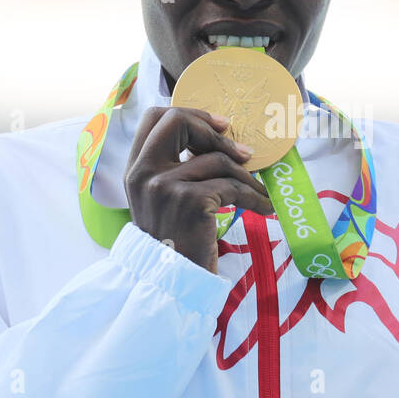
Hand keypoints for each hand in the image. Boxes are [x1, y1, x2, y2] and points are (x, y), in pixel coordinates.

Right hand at [122, 106, 273, 273]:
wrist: (172, 283)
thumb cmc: (174, 241)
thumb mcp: (161, 200)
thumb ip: (173, 169)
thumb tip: (218, 138)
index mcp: (135, 168)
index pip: (154, 117)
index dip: (190, 114)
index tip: (219, 128)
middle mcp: (143, 173)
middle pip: (178, 121)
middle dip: (216, 133)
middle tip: (244, 153)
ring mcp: (164, 186)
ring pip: (217, 159)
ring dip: (247, 177)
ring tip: (260, 192)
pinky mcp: (189, 201)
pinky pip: (232, 186)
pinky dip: (254, 198)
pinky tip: (264, 208)